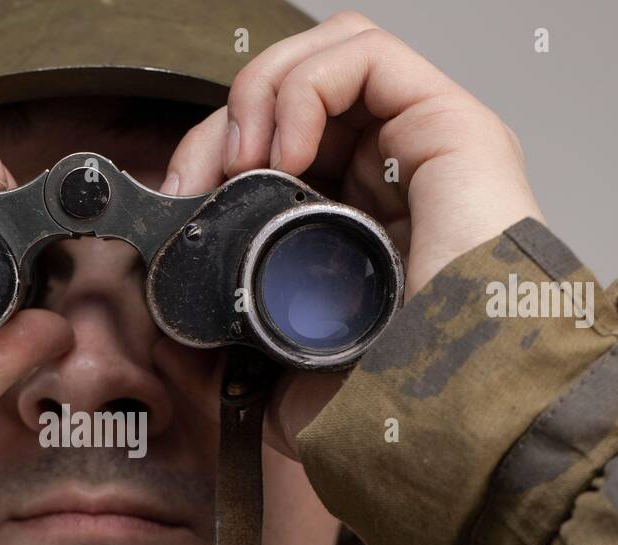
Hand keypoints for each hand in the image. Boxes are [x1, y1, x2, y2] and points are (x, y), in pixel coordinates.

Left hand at [163, 11, 544, 457]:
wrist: (448, 415)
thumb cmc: (384, 400)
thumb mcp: (279, 368)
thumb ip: (230, 341)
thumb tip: (167, 319)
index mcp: (349, 220)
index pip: (275, 143)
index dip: (214, 154)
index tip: (180, 201)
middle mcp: (386, 174)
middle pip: (292, 94)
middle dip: (224, 122)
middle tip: (195, 181)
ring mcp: (419, 145)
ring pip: (326, 57)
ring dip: (261, 92)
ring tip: (241, 161)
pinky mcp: (450, 124)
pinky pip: (365, 56)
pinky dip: (304, 86)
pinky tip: (283, 151)